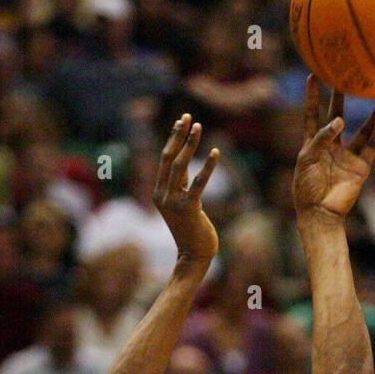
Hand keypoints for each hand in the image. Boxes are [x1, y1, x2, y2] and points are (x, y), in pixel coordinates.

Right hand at [153, 114, 219, 266]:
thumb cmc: (191, 231)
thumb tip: (184, 168)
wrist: (193, 256)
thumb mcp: (182, 205)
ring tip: (198, 127)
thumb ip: (180, 188)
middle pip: (169, 158)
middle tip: (188, 117)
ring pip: (180, 167)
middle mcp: (163, 195)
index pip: (164, 160)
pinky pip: (198, 183)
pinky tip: (215, 152)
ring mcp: (174, 203)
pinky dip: (207, 166)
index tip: (182, 121)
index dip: (173, 138)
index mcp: (159, 193)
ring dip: (190, 145)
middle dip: (178, 135)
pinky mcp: (189, 209)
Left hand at [293, 76, 374, 219]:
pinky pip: (372, 146)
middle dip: (343, 96)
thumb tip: (339, 120)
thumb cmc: (306, 188)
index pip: (312, 114)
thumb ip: (321, 137)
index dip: (313, 96)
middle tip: (350, 75)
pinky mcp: (360, 167)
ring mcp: (347, 156)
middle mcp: (331, 147)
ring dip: (374, 113)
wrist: (319, 213)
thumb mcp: (307, 159)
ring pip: (363, 129)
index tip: (314, 75)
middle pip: (339, 115)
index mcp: (313, 144)